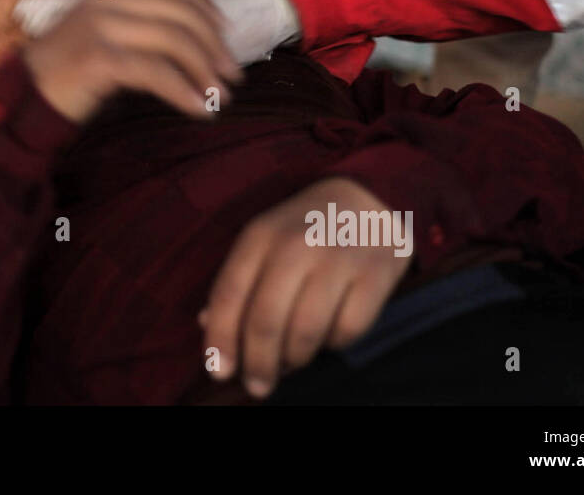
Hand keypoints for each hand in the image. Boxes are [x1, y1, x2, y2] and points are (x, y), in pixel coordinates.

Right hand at [19, 0, 242, 124]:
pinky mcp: (98, 58)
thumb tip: (194, 40)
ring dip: (205, 70)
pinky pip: (156, 71)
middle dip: (213, 44)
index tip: (226, 32)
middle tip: (232, 74)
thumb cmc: (63, 74)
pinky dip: (184, 91)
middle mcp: (103, 0)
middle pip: (178, 12)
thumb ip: (136, 28)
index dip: (203, 5)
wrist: (19, 100)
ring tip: (220, 95)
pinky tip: (199, 108)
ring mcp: (98, 26)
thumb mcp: (102, 37)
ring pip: (173, 40)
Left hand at [200, 177, 411, 397]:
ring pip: (306, 332)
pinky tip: (328, 334)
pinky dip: (334, 343)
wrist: (366, 198)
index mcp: (260, 235)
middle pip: (266, 321)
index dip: (220, 339)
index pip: (229, 294)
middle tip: (257, 386)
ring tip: (291, 362)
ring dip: (294, 359)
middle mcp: (296, 244)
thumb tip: (207, 326)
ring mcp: (338, 257)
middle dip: (257, 364)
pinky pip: (348, 329)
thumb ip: (235, 282)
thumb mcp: (262, 242)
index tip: (218, 372)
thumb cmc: (302, 229)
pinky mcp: (376, 273)